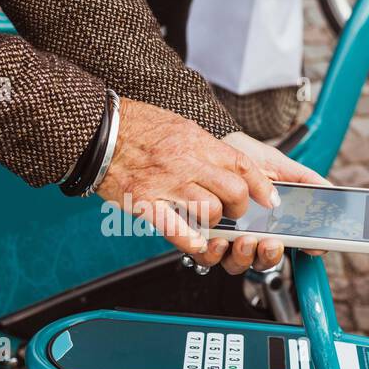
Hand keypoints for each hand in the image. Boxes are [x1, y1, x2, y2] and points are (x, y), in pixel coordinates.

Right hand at [96, 99, 278, 259]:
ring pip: (210, 211)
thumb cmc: (137, 126)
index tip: (269, 199)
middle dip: (239, 208)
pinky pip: (175, 227)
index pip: (243, 165)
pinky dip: (189, 239)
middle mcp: (187, 163)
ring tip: (207, 221)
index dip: (261, 185)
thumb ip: (204, 147)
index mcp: (197, 142)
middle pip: (233, 191)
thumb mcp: (180, 127)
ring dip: (214, 222)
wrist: (100, 130)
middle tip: (234, 213)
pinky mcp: (145, 201)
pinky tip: (195, 242)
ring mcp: (166, 184)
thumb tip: (228, 163)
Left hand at [208, 132, 330, 274]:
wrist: (217, 145)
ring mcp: (227, 240)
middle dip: (268, 256)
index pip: (286, 246)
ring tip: (243, 240)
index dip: (297, 250)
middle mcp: (250, 237)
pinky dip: (214, 253)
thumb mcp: (281, 166)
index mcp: (271, 226)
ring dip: (243, 256)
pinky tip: (218, 240)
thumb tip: (332, 194)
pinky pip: (208, 257)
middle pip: (262, 261)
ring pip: (237, 264)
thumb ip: (307, 181)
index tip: (304, 245)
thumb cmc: (248, 158)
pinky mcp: (203, 238)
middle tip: (269, 243)